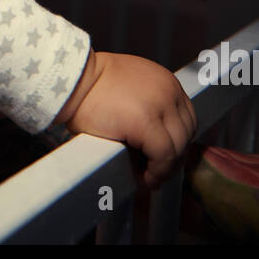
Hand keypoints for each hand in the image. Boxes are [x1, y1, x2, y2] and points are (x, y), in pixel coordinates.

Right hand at [60, 51, 197, 190]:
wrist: (71, 80)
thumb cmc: (90, 88)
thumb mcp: (130, 89)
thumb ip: (149, 109)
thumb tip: (157, 146)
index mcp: (166, 82)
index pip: (187, 119)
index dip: (177, 143)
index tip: (164, 159)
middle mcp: (168, 90)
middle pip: (186, 133)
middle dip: (174, 157)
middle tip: (157, 172)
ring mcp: (159, 104)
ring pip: (178, 147)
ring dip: (165, 167)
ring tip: (149, 177)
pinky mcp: (145, 121)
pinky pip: (164, 155)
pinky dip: (157, 171)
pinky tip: (145, 178)